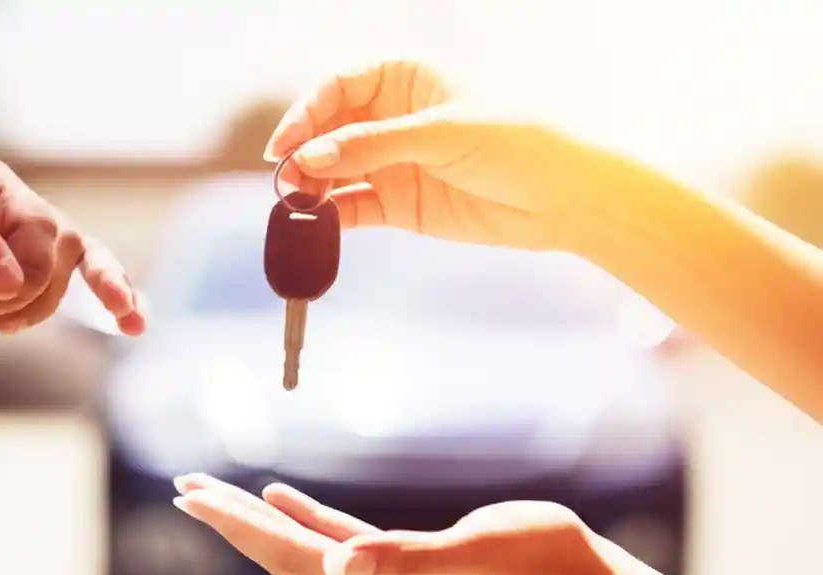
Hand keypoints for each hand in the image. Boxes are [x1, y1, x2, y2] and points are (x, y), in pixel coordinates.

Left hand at [0, 153, 145, 343]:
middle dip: (39, 290)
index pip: (42, 225)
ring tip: (41, 325)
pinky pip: (67, 294)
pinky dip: (102, 303)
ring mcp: (9, 253)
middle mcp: (6, 211)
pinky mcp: (5, 291)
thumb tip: (18, 280)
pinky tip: (132, 321)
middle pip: (66, 248)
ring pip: (75, 272)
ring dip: (55, 304)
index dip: (28, 268)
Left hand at [172, 473, 626, 574]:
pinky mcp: (409, 570)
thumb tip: (334, 566)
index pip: (291, 556)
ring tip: (215, 496)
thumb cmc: (542, 558)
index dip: (238, 527)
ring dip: (259, 523)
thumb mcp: (477, 547)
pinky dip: (306, 520)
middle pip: (285, 556)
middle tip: (184, 491)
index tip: (193, 498)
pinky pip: (341, 543)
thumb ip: (405, 558)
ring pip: (305, 550)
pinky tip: (285, 497)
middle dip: (232, 524)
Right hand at [266, 59, 621, 251]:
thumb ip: (371, 146)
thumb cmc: (516, 141)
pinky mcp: (400, 203)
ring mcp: (394, 162)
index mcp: (405, 79)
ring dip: (312, 186)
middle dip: (304, 152)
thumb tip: (311, 158)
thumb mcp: (440, 133)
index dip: (306, 112)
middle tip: (287, 179)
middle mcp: (393, 118)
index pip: (337, 87)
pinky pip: (353, 207)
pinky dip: (332, 215)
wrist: (562, 197)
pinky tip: (318, 223)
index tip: (286, 144)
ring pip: (335, 171)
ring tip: (297, 204)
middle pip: (328, 131)